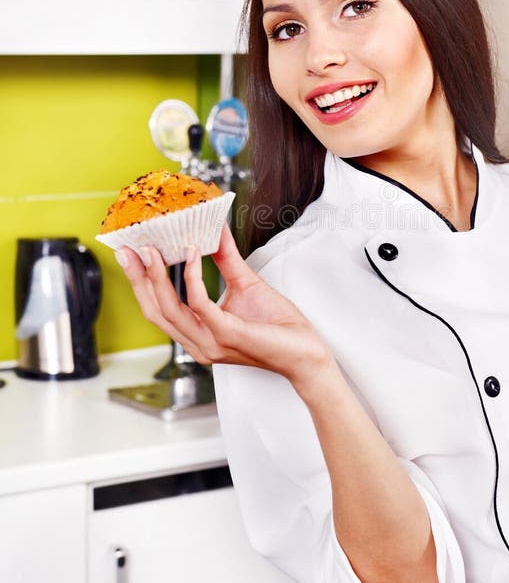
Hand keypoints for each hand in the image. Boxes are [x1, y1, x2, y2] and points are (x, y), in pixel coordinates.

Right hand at [114, 221, 333, 389]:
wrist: (305, 352)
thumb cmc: (278, 326)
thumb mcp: (245, 285)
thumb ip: (226, 260)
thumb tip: (215, 229)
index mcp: (198, 334)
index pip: (158, 309)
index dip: (140, 283)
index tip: (130, 254)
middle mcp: (198, 343)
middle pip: (155, 310)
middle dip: (138, 278)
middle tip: (129, 248)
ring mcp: (210, 342)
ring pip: (170, 309)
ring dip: (157, 276)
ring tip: (152, 248)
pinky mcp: (227, 335)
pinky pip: (200, 304)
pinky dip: (191, 277)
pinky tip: (192, 253)